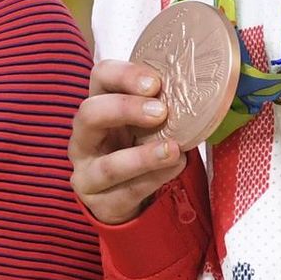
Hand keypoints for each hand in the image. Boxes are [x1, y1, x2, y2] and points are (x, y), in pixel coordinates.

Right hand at [69, 58, 189, 225]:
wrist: (126, 197)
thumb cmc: (139, 149)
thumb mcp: (145, 124)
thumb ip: (159, 107)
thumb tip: (197, 93)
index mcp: (98, 107)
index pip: (100, 78)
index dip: (124, 75)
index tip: (155, 83)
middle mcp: (84, 138)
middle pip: (89, 114)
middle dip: (124, 109)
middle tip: (160, 112)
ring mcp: (87, 173)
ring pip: (108, 164)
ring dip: (143, 156)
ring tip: (173, 149)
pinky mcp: (100, 203)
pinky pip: (127, 192)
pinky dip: (154, 178)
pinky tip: (174, 167)